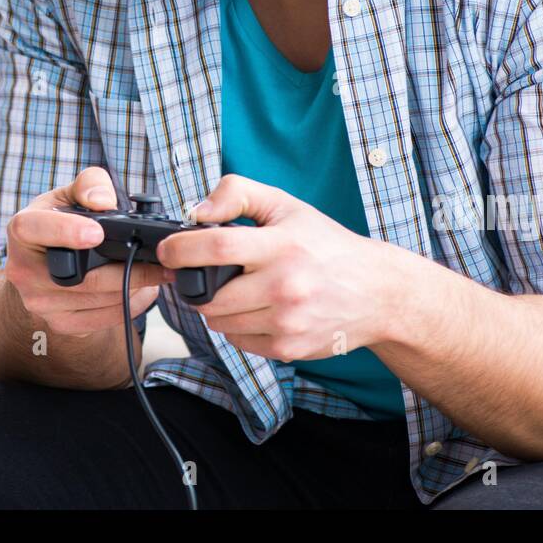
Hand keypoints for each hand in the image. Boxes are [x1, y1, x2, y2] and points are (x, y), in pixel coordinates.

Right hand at [4, 166, 166, 334]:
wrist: (42, 263)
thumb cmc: (59, 220)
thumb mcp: (69, 193)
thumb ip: (89, 184)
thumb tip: (104, 201)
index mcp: (23, 229)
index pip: (35, 229)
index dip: (65, 231)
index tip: (97, 233)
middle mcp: (24, 270)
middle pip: (81, 277)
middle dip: (126, 267)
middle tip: (161, 259)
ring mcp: (40, 302)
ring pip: (97, 301)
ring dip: (135, 288)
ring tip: (160, 272)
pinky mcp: (59, 323)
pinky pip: (100, 321)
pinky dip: (129, 306)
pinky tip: (145, 290)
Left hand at [155, 174, 396, 360]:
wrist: (374, 291)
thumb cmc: (325, 245)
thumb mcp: (286, 205)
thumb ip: (238, 194)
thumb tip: (197, 213)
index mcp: (281, 245)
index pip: (218, 246)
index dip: (182, 248)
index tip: (167, 250)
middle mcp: (284, 285)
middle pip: (210, 295)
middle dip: (197, 285)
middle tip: (205, 274)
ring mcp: (286, 321)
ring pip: (219, 321)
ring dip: (216, 307)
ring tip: (239, 289)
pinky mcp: (288, 347)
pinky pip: (238, 341)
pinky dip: (237, 326)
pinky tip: (256, 309)